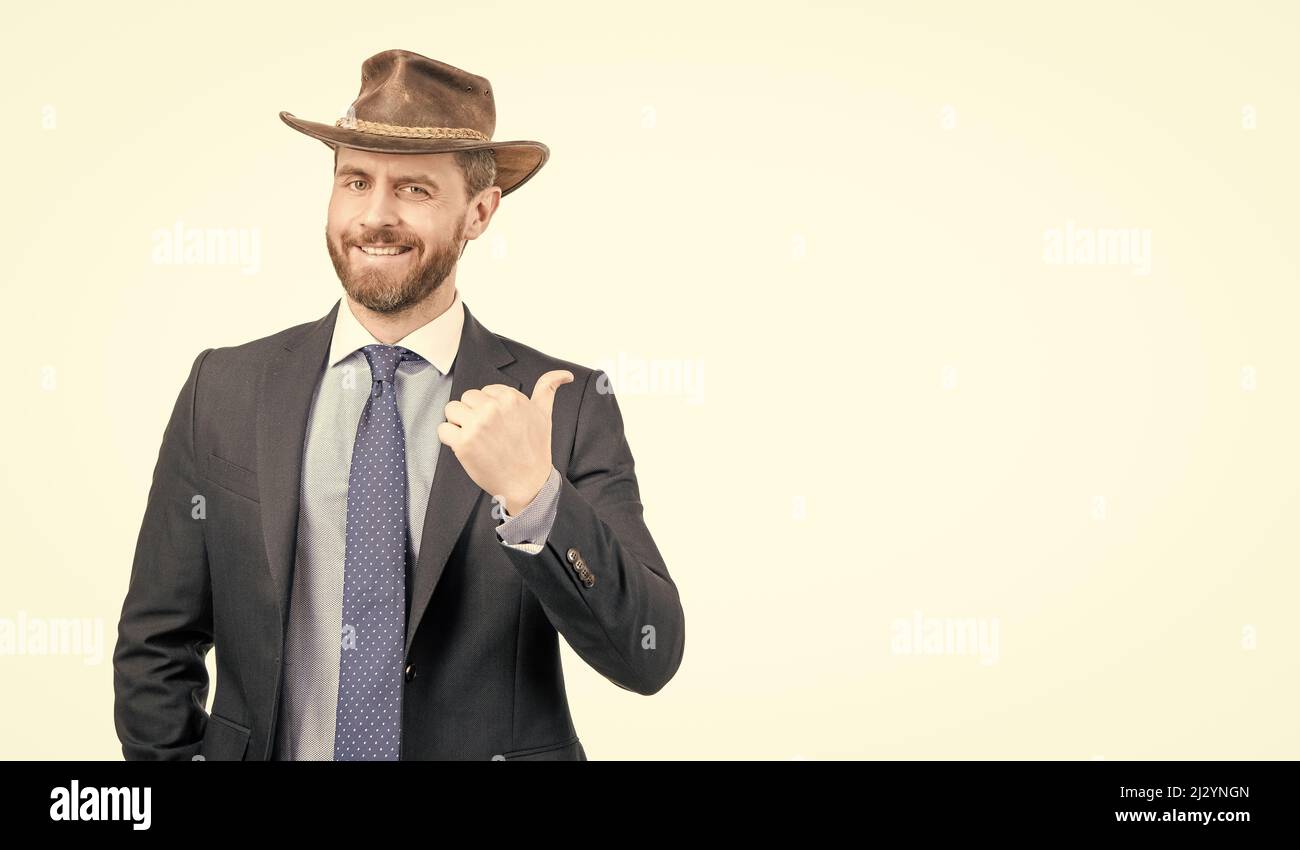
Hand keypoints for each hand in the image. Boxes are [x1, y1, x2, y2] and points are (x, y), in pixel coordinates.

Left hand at [437, 370, 574, 514]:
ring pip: (451, 410)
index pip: (484, 391)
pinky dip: (449, 438)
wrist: (528, 483)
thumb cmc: (535, 449)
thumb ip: (548, 389)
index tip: (499, 424)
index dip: (489, 408)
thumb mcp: (544, 414)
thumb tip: (566, 374)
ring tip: (475, 438)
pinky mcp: (463, 443)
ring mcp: (477, 425)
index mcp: (511, 398)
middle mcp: (493, 408)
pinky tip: (466, 447)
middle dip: (473, 413)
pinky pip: (443, 429)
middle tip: (487, 433)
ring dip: (458, 423)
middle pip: (466, 398)